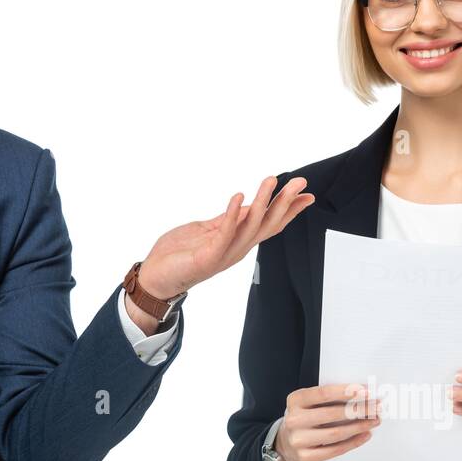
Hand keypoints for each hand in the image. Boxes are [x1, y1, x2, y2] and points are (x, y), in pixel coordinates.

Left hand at [137, 175, 314, 301]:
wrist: (155, 279)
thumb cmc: (178, 256)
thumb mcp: (208, 230)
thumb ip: (227, 220)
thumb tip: (245, 205)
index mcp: (238, 241)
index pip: (269, 223)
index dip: (289, 209)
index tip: (307, 194)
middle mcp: (236, 248)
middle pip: (267, 224)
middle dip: (285, 203)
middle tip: (300, 183)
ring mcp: (224, 253)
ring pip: (251, 226)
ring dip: (263, 202)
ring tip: (270, 181)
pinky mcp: (208, 256)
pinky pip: (225, 233)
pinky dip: (232, 214)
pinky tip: (239, 196)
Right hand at [273, 383, 381, 460]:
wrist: (285, 443)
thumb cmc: (304, 418)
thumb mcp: (307, 403)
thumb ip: (327, 398)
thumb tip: (361, 394)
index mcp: (295, 400)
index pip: (323, 393)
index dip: (346, 391)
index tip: (366, 391)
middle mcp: (294, 420)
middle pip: (332, 414)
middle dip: (359, 410)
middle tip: (376, 407)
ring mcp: (299, 440)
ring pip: (335, 433)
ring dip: (359, 426)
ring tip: (374, 421)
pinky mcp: (306, 457)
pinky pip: (335, 450)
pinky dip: (353, 442)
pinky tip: (365, 435)